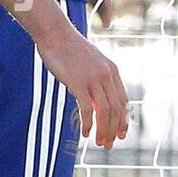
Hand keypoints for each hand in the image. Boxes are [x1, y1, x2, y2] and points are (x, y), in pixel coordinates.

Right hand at [34, 22, 128, 149]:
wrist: (54, 32)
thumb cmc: (68, 46)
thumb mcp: (90, 61)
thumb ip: (97, 77)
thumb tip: (96, 95)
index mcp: (112, 70)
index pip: (123, 101)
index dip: (123, 120)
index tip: (119, 134)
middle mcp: (106, 75)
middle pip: (115, 110)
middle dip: (113, 130)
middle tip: (108, 144)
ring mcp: (93, 78)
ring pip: (104, 111)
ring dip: (103, 130)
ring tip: (99, 142)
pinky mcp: (78, 82)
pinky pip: (87, 109)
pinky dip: (88, 123)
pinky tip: (85, 133)